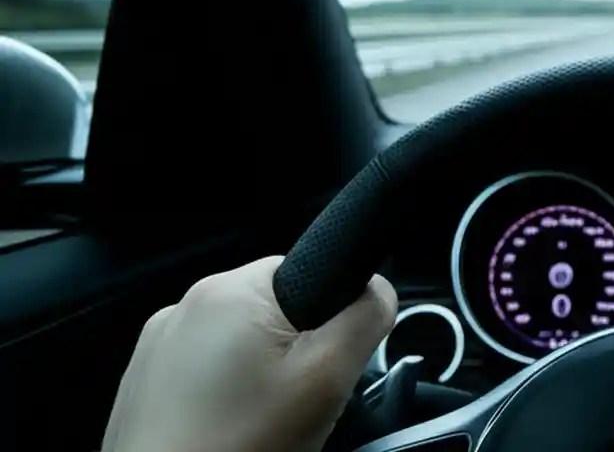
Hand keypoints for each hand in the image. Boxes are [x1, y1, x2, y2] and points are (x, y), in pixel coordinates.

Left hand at [102, 257, 396, 451]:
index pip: (310, 270)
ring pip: (241, 346)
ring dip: (262, 376)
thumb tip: (378, 291)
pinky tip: (230, 433)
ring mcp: (157, 347)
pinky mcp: (145, 384)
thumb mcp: (327, 380)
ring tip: (260, 425)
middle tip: (296, 404)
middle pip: (275, 312)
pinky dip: (227, 397)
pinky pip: (207, 373)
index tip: (325, 365)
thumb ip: (364, 319)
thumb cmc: (237, 449)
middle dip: (296, 353)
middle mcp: (184, 307)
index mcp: (229, 291)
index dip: (332, 318)